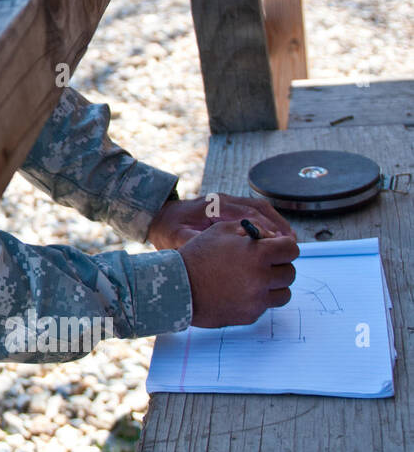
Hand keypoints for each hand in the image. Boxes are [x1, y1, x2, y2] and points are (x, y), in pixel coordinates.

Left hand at [146, 192, 294, 250]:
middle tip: (291, 244)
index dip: (265, 228)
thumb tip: (218, 250)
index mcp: (213, 206)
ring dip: (277, 224)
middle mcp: (224, 201)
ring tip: (290, 243)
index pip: (246, 213)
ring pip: (261, 209)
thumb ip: (196, 242)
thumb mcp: (178, 238)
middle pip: (259, 208)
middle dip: (277, 225)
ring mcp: (229, 203)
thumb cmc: (169, 229)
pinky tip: (277, 241)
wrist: (160, 218)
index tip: (278, 243)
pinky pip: (256, 214)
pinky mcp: (232, 210)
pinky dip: (270, 224)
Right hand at [180, 220, 298, 327]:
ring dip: (274, 286)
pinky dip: (258, 299)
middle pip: (290, 272)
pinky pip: (265, 306)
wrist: (176, 287)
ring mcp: (257, 300)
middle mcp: (262, 278)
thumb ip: (252, 229)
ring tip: (255, 280)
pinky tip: (239, 292)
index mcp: (258, 254)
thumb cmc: (197, 256)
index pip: (292, 249)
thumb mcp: (222, 231)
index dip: (284, 247)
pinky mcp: (250, 315)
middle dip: (279, 266)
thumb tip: (273, 238)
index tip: (276, 249)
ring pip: (284, 293)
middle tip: (263, 264)